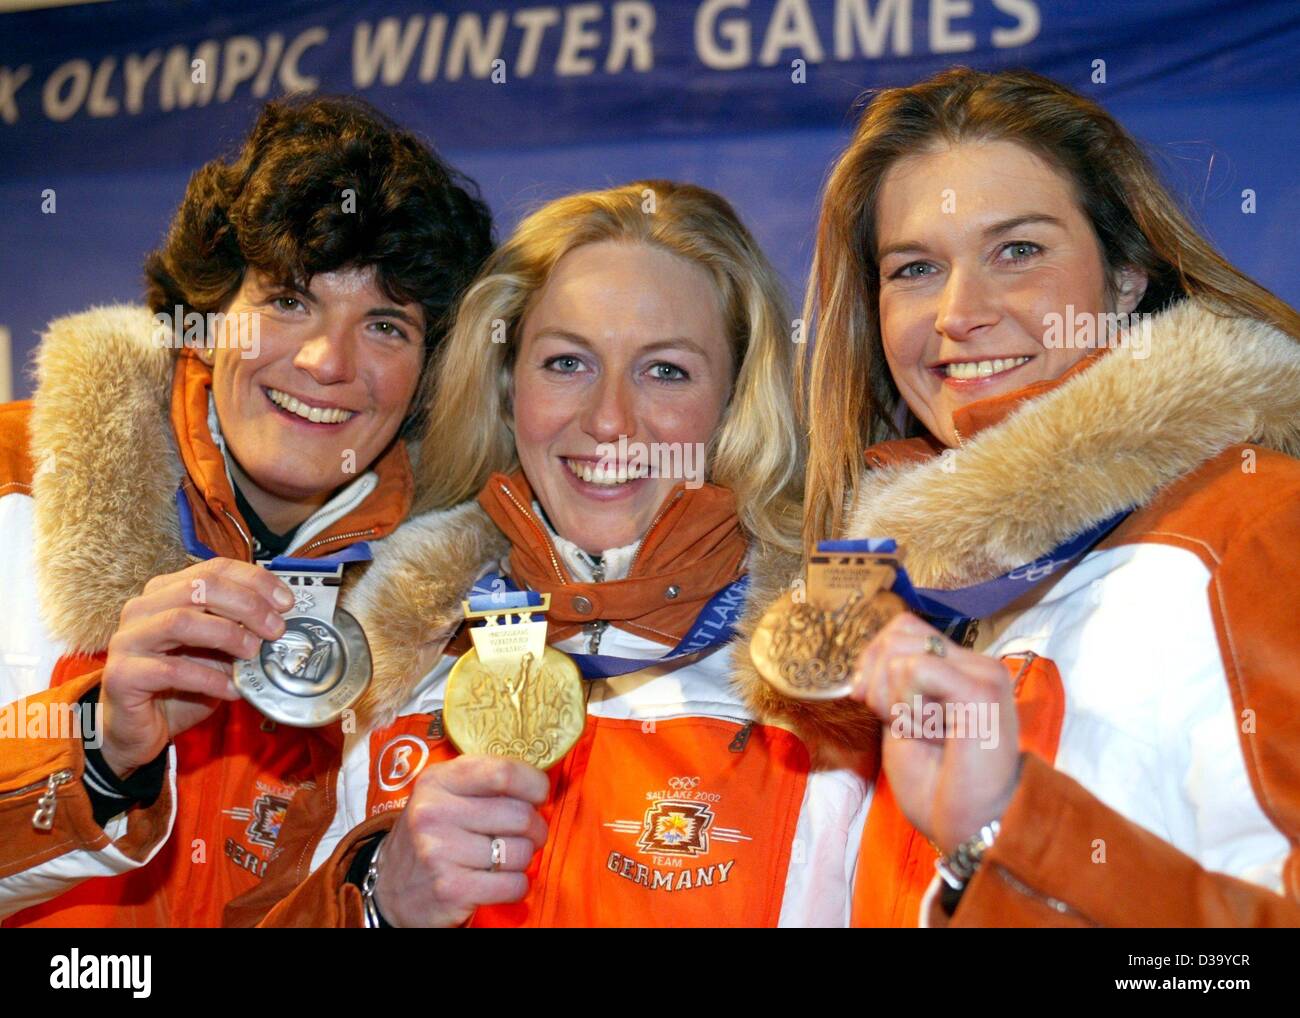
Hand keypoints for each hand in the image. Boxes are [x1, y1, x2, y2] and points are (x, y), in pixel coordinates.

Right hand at [99, 558, 292, 777]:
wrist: (140, 728)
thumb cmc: (182, 684)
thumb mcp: (218, 651)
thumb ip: (239, 629)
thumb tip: (280, 619)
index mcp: (167, 592)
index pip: (215, 569)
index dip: (255, 580)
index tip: (286, 602)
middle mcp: (143, 608)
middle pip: (201, 587)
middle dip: (247, 605)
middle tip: (275, 630)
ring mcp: (128, 640)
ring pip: (181, 620)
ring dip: (228, 635)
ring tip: (253, 653)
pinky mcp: (122, 675)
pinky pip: (171, 670)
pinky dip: (209, 678)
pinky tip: (232, 689)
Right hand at [374, 755, 548, 927]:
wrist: (389, 888)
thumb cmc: (431, 835)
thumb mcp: (443, 794)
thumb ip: (484, 780)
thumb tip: (540, 783)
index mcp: (437, 781)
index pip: (503, 773)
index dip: (534, 784)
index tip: (540, 795)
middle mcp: (435, 813)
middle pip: (519, 815)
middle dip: (535, 828)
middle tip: (528, 835)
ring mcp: (440, 852)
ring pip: (520, 852)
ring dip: (524, 859)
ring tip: (506, 858)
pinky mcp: (451, 889)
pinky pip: (513, 885)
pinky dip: (517, 886)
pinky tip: (501, 882)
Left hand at [847, 612, 1021, 854]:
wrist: (972, 826)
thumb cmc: (939, 786)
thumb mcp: (902, 725)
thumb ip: (889, 689)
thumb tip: (860, 669)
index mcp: (959, 668)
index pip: (904, 627)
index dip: (873, 659)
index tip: (871, 702)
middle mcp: (975, 663)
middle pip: (899, 632)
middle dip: (878, 681)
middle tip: (902, 724)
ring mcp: (983, 673)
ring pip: (902, 652)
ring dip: (894, 700)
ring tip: (923, 732)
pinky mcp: (981, 689)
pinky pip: (917, 670)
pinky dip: (907, 706)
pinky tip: (930, 733)